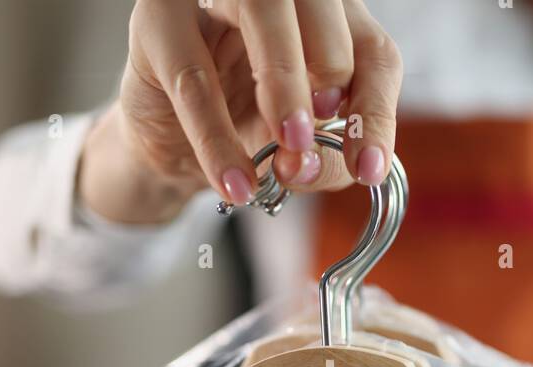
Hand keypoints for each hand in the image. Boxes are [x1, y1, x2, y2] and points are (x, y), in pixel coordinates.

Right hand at [80, 0, 402, 224]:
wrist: (175, 147)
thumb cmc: (246, 130)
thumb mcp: (300, 153)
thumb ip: (324, 159)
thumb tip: (310, 163)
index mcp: (327, 18)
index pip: (371, 49)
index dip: (374, 109)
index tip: (367, 168)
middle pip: (321, 2)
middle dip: (331, 72)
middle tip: (316, 138)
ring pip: (260, 9)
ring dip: (283, 82)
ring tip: (287, 149)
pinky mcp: (158, 23)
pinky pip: (192, 76)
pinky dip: (217, 137)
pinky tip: (234, 182)